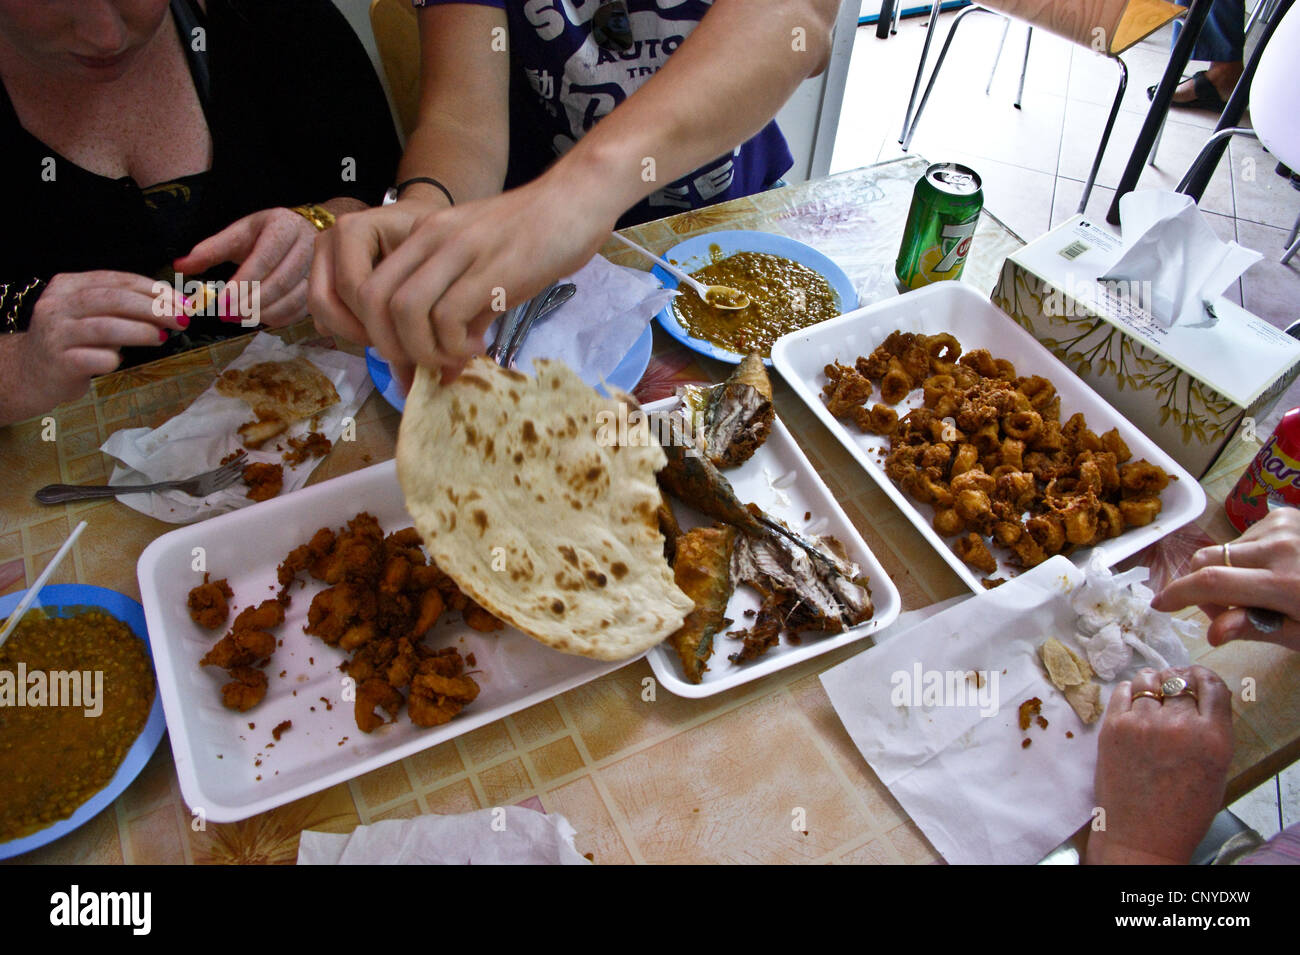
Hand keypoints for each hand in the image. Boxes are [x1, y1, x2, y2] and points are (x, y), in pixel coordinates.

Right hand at [15, 271, 186, 408]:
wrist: (31, 374)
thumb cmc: (74, 342)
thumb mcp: (94, 316)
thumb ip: (124, 308)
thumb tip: (173, 306)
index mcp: (68, 285)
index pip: (117, 280)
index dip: (154, 290)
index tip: (182, 303)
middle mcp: (58, 305)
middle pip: (113, 300)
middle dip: (153, 308)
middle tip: (181, 319)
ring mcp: (56, 333)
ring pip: (105, 327)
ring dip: (140, 331)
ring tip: (162, 337)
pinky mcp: (58, 362)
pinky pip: (95, 359)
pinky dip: (114, 359)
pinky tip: (120, 362)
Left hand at [175, 207, 318, 327]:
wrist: (305, 231)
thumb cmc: (266, 233)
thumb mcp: (239, 233)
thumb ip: (210, 250)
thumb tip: (180, 266)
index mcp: (283, 227)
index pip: (264, 258)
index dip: (243, 282)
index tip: (222, 301)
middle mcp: (307, 246)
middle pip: (280, 282)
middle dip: (251, 302)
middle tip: (227, 315)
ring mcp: (319, 269)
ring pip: (293, 299)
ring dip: (264, 313)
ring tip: (240, 318)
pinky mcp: (321, 288)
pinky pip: (302, 310)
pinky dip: (279, 318)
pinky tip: (259, 319)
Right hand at [307, 199, 429, 387]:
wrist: (426, 222)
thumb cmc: (439, 241)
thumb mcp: (443, 268)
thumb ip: (440, 309)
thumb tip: (439, 376)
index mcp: (356, 230)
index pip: (359, 291)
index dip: (386, 325)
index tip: (421, 342)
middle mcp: (330, 240)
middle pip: (332, 305)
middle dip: (367, 335)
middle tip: (405, 350)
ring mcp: (322, 258)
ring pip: (323, 312)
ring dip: (356, 336)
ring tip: (393, 343)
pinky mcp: (321, 276)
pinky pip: (323, 315)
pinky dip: (350, 332)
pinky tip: (380, 335)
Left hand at [312, 175, 618, 387]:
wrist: (576, 201)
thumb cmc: (535, 237)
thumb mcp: (483, 270)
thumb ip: (459, 315)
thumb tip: (446, 372)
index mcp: (422, 236)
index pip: (367, 288)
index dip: (377, 334)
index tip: (408, 359)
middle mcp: (431, 240)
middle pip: (374, 301)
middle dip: (392, 347)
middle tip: (424, 367)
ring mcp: (460, 252)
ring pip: (405, 310)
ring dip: (424, 349)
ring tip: (455, 357)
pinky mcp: (492, 270)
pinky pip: (448, 316)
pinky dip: (456, 345)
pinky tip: (479, 345)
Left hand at [1086, 666, 1232, 864]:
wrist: (1141, 836)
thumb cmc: (1183, 810)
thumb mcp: (1216, 770)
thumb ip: (1212, 731)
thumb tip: (1199, 697)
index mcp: (1213, 738)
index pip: (1212, 686)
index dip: (1202, 678)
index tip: (1195, 678)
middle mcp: (1180, 725)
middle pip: (1178, 681)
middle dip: (1175, 681)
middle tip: (1170, 688)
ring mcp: (1143, 724)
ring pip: (1147, 680)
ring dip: (1150, 684)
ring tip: (1150, 696)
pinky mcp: (1113, 727)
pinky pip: (1122, 691)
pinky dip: (1128, 693)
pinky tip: (1132, 706)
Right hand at [1151, 508, 1299, 650]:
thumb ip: (1255, 629)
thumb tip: (1211, 634)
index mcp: (1284, 583)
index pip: (1212, 583)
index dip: (1179, 593)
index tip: (1160, 605)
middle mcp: (1278, 547)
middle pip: (1207, 560)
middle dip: (1202, 585)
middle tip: (1226, 610)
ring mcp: (1280, 525)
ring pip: (1225, 549)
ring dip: (1229, 571)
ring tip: (1260, 589)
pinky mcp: (1284, 514)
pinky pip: (1245, 537)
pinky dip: (1248, 557)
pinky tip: (1275, 569)